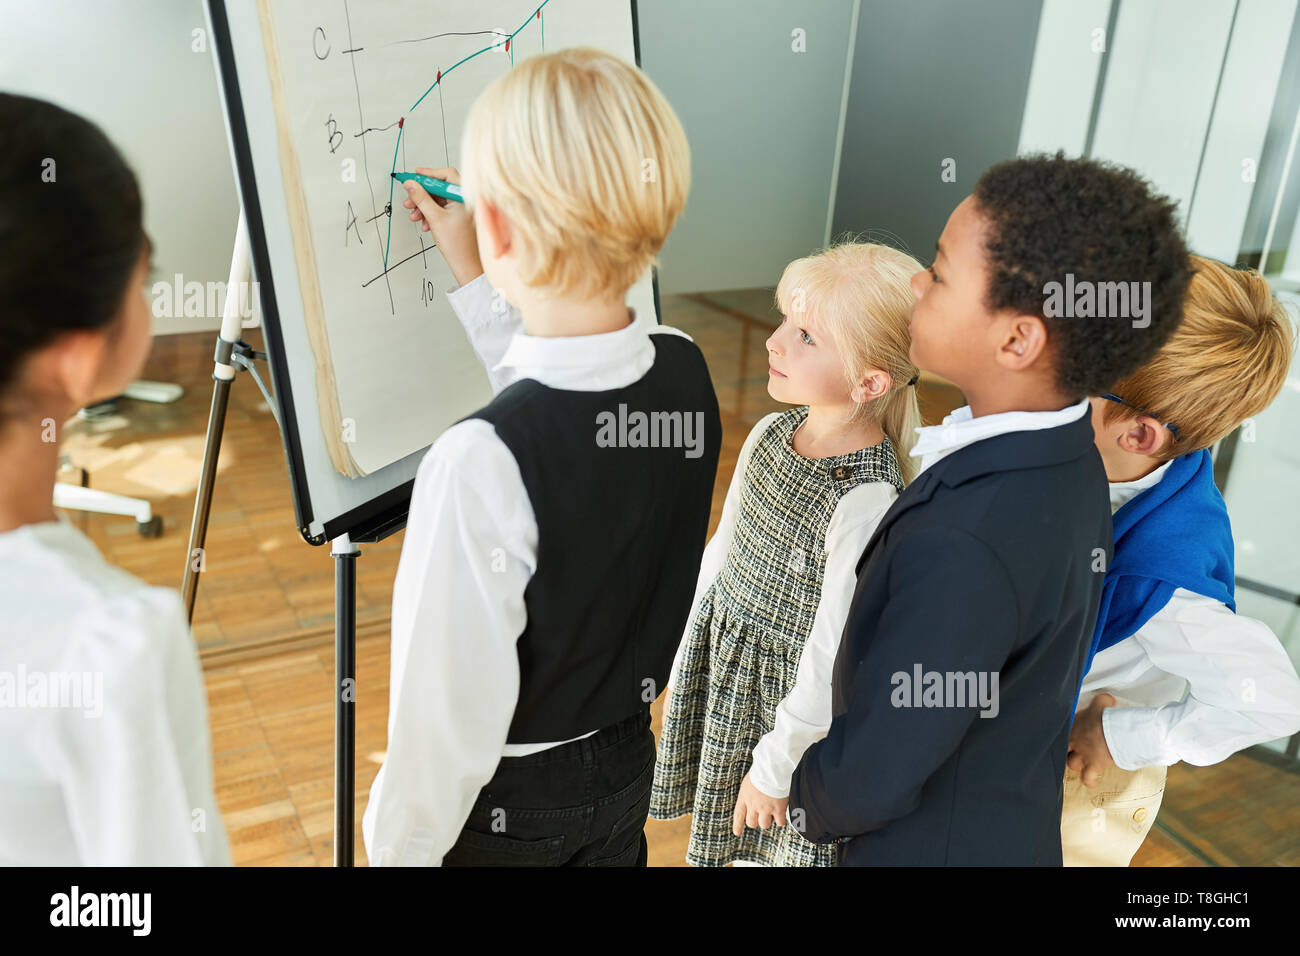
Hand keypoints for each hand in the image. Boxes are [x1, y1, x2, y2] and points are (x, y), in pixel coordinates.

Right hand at [401, 166, 482, 285]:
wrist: (466, 264)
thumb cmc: (458, 245)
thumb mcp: (435, 218)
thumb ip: (421, 199)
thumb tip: (410, 184)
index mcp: (465, 196)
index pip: (446, 175)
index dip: (428, 174)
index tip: (413, 176)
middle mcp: (466, 200)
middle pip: (440, 187)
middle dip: (422, 194)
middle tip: (409, 200)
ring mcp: (462, 208)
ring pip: (438, 199)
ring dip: (424, 206)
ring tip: (414, 216)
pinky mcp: (458, 216)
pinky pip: (441, 208)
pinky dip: (431, 214)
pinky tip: (425, 223)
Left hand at [732, 771, 788, 835]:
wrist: (773, 768)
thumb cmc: (762, 770)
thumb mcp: (750, 780)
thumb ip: (750, 791)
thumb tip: (754, 796)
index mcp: (745, 796)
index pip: (738, 814)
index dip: (737, 825)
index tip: (737, 833)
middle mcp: (753, 805)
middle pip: (752, 823)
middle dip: (757, 821)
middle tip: (763, 814)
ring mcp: (765, 808)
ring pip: (764, 824)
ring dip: (769, 820)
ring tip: (773, 812)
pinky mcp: (778, 809)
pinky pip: (780, 822)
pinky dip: (782, 820)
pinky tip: (783, 814)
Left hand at [1067, 692, 1116, 787]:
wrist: (1115, 732)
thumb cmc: (1107, 717)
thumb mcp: (1102, 703)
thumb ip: (1102, 700)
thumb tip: (1109, 700)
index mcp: (1073, 726)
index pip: (1062, 730)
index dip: (1066, 733)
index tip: (1072, 735)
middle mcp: (1075, 742)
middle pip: (1063, 748)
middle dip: (1067, 750)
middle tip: (1073, 749)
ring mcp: (1083, 755)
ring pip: (1072, 764)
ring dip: (1077, 764)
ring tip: (1083, 763)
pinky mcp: (1093, 765)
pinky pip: (1087, 778)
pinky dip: (1090, 781)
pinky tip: (1092, 781)